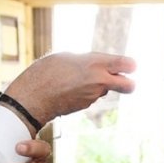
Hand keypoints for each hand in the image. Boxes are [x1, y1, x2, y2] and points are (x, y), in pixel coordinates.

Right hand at [4, 52, 137, 124]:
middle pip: (129, 85)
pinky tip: (69, 88)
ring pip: (105, 89)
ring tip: (77, 79)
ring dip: (98, 85)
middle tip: (122, 80)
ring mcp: (93, 95)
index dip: (130, 65)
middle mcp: (98, 81)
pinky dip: (85, 92)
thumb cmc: (45, 72)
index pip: (126, 64)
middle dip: (129, 83)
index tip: (130, 66)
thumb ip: (87, 60)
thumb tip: (97, 65)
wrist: (32, 98)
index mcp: (95, 63)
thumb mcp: (67, 57)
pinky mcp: (85, 105)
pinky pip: (91, 96)